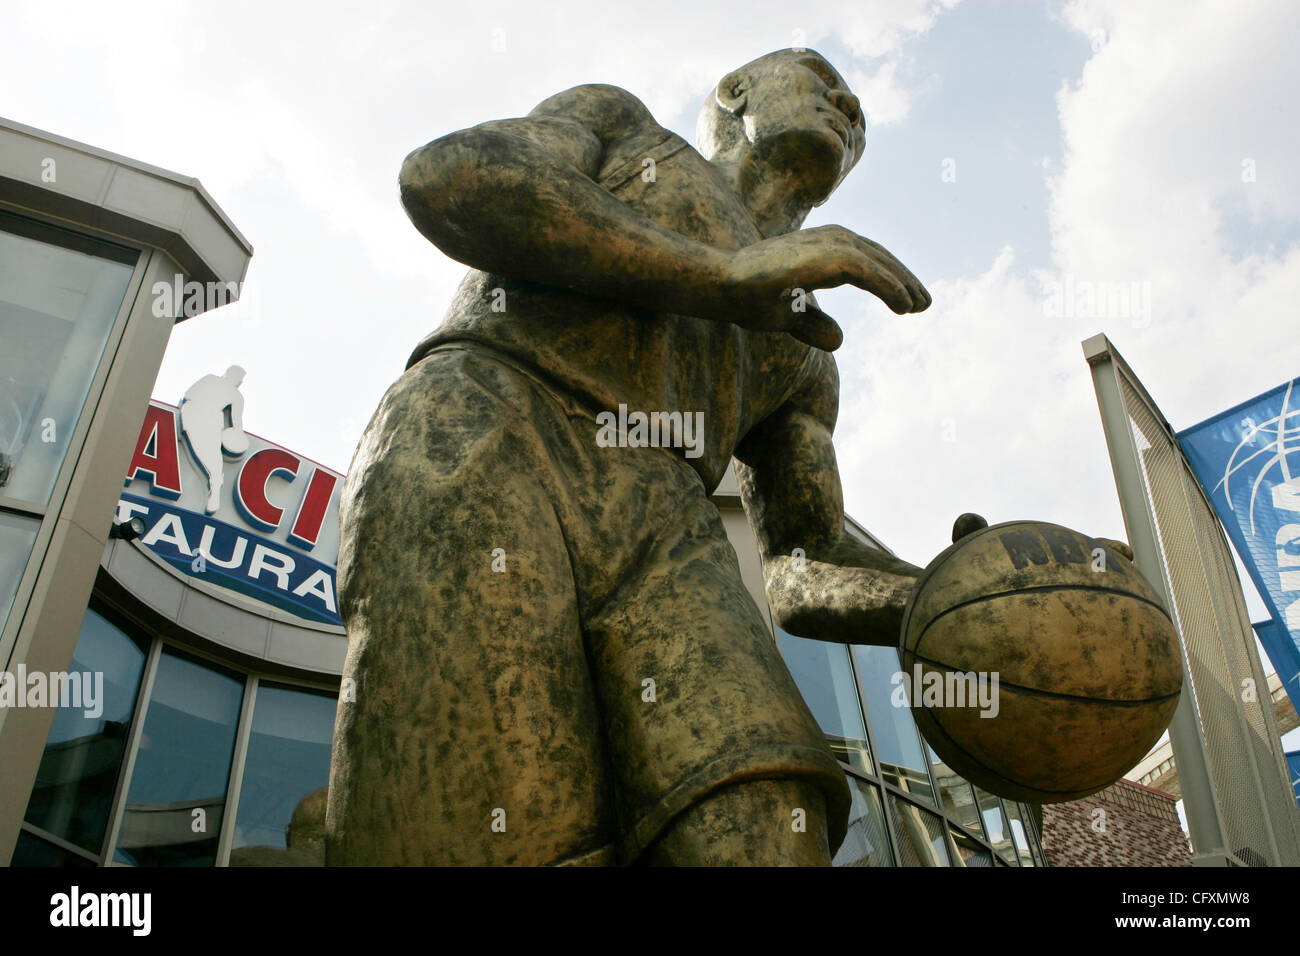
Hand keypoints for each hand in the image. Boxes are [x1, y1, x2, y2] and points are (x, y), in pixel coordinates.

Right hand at [720, 225, 930, 350]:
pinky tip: (903, 305)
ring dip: (902, 283)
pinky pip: (868, 271)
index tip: (908, 302)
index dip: (889, 278)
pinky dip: (888, 287)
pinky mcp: (827, 257)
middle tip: (925, 304)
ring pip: (878, 261)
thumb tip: (841, 340)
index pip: (865, 258)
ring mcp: (827, 243)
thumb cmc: (747, 297)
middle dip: (903, 279)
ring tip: (918, 307)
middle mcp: (828, 238)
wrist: (722, 285)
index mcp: (820, 247)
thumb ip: (812, 325)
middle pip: (878, 256)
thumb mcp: (787, 318)